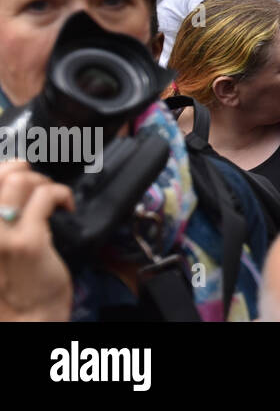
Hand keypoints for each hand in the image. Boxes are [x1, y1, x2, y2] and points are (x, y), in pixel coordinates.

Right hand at [0, 162, 75, 321]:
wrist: (23, 318)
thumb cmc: (10, 282)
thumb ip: (2, 215)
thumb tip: (12, 178)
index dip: (3, 168)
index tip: (14, 169)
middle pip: (1, 174)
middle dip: (23, 169)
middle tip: (35, 183)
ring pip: (21, 180)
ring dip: (42, 181)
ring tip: (50, 196)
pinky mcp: (27, 243)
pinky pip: (46, 197)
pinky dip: (62, 194)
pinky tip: (66, 206)